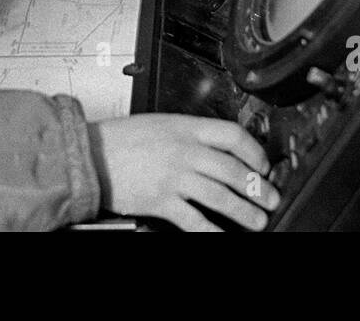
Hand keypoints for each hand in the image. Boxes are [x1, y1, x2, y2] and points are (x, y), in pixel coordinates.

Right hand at [87, 114, 280, 230]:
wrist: (88, 155)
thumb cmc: (119, 139)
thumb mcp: (159, 124)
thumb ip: (187, 134)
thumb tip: (217, 150)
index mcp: (184, 127)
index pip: (232, 136)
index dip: (254, 152)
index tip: (263, 164)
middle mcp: (183, 151)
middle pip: (233, 169)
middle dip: (258, 188)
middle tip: (270, 198)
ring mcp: (174, 177)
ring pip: (220, 196)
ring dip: (244, 211)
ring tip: (257, 221)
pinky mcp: (161, 201)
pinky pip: (194, 220)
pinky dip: (212, 231)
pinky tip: (221, 235)